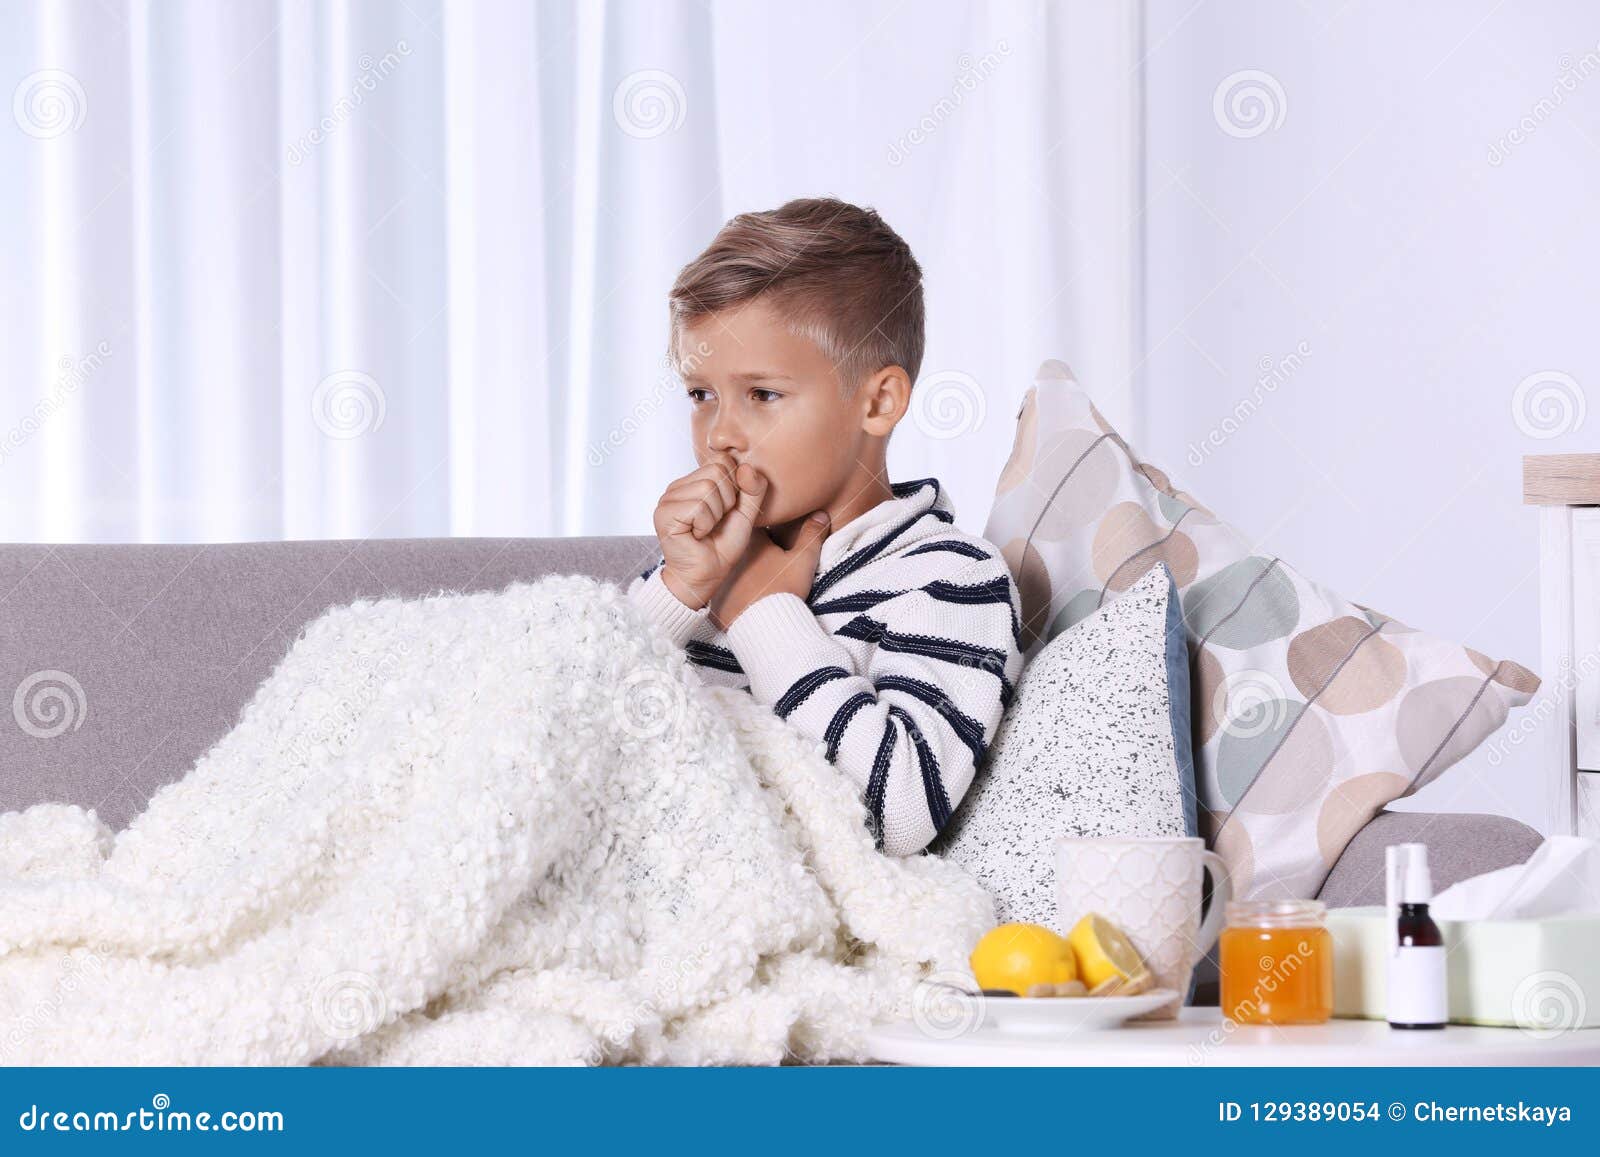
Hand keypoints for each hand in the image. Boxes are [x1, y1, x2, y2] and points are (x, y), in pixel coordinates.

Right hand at [651, 451, 769, 609]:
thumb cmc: (721, 547)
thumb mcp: (746, 514)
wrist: (706, 576)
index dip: (734, 487)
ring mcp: (667, 499)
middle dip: (726, 500)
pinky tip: (696, 535)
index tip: (726, 512)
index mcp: (694, 482)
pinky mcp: (664, 513)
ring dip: (715, 515)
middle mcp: (678, 487)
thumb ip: (753, 489)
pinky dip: (705, 524)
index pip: (722, 461)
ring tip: (705, 530)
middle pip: (716, 471)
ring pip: (708, 488)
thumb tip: (747, 466)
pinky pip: (698, 505)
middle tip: (715, 522)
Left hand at [707, 510, 830, 630]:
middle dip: (755, 552)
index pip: (755, 525)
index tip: (777, 539)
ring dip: (745, 573)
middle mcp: (729, 556)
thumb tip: (820, 514)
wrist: (765, 627)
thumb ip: (812, 534)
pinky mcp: (716, 601)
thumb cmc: (784, 589)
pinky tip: (749, 600)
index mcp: (748, 540)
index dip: (768, 531)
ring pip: (734, 569)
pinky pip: (726, 591)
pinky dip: (736, 593)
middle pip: (742, 547)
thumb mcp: (802, 559)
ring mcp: (721, 579)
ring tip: (761, 584)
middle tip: (771, 563)